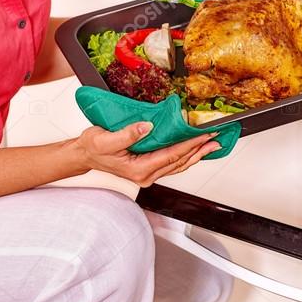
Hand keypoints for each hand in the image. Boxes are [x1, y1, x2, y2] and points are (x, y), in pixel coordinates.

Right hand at [72, 120, 220, 186]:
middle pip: (179, 162)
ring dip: (196, 154)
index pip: (170, 155)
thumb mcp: (105, 138)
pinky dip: (185, 155)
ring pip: (178, 165)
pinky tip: (194, 149)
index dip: (189, 145)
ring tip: (211, 145)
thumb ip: (127, 134)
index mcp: (138, 170)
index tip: (203, 135)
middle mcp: (145, 175)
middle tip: (216, 139)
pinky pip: (171, 163)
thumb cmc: (92, 147)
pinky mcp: (147, 168)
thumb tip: (147, 127)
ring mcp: (147, 174)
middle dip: (199, 150)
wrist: (84, 154)